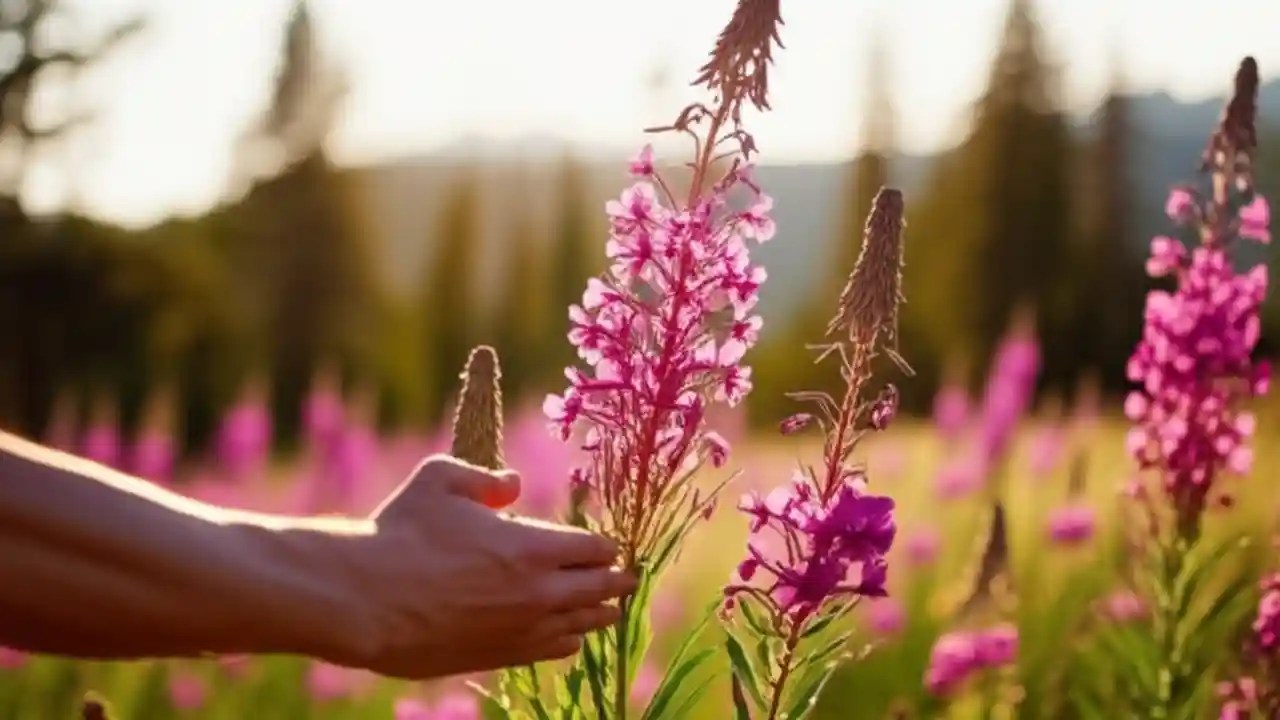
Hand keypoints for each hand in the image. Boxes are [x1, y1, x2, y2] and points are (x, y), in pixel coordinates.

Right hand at [329, 455, 633, 678]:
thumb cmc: (401, 533)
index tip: (611, 544)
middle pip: (600, 589)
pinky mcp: (500, 657)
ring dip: (599, 614)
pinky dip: (568, 641)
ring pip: (582, 625)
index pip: (596, 549)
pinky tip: (570, 637)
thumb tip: (514, 483)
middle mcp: (538, 592)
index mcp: (533, 547)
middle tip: (631, 578)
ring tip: (610, 610)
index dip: (607, 545)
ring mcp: (522, 630)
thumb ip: (485, 478)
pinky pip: (553, 652)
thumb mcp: (441, 480)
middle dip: (618, 581)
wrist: (365, 600)